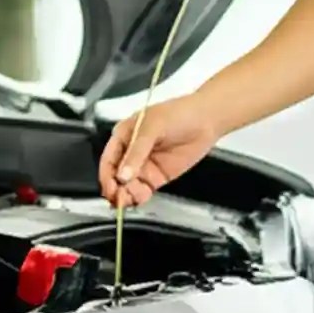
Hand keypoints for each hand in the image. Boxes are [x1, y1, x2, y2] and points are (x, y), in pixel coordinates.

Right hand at [98, 95, 221, 206]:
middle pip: (116, 176)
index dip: (107, 175)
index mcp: (124, 136)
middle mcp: (132, 152)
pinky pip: (143, 191)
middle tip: (118, 198)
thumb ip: (136, 153)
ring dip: (126, 195)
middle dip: (114, 188)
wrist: (207, 119)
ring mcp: (144, 165)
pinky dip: (138, 197)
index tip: (110, 187)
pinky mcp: (157, 176)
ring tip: (129, 199)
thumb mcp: (152, 128)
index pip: (109, 160)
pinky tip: (138, 199)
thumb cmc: (179, 113)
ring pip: (128, 186)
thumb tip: (123, 174)